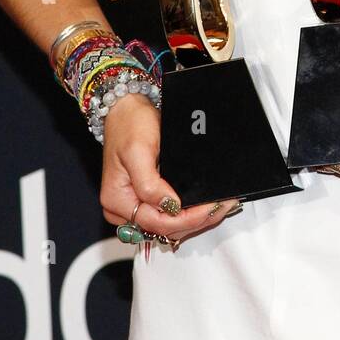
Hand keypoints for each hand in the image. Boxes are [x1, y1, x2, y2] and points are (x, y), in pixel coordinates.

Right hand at [99, 93, 239, 243]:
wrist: (125, 111)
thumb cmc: (129, 125)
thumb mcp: (138, 150)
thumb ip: (149, 184)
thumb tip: (169, 206)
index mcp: (117, 200)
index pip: (157, 222)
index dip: (187, 219)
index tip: (210, 208)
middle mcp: (121, 209)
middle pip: (164, 228)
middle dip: (196, 221)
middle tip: (222, 207)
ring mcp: (132, 207)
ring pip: (167, 226)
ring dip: (194, 220)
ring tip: (218, 207)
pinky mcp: (142, 201)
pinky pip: (166, 216)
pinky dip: (186, 214)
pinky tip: (202, 208)